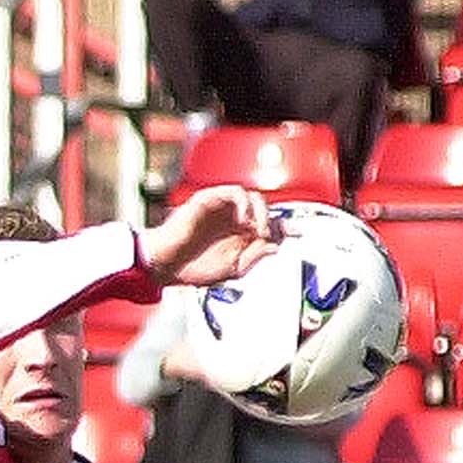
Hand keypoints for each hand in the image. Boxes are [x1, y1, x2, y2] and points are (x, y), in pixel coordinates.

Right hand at [140, 185, 277, 287]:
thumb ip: (252, 259)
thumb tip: (274, 246)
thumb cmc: (191, 269)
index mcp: (239, 236)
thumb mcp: (231, 271)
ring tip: (256, 229)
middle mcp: (233, 220)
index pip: (268, 225)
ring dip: (259, 211)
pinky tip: (243, 219)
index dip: (284, 227)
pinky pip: (234, 192)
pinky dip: (244, 203)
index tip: (297, 232)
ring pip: (251, 197)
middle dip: (271, 220)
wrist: (165, 265)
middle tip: (267, 235)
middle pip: (263, 208)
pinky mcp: (209, 200)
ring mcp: (221, 209)